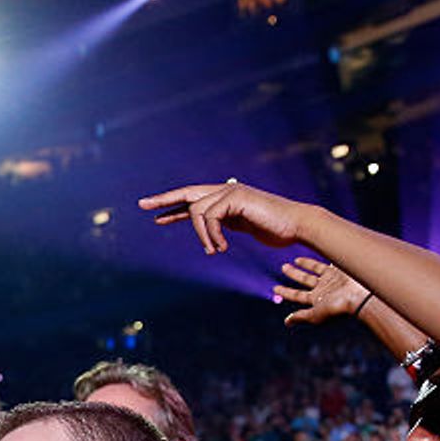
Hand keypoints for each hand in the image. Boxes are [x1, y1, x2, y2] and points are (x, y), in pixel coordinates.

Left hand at [138, 181, 317, 254]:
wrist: (297, 226)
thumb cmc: (275, 230)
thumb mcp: (243, 227)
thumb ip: (225, 226)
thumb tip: (209, 234)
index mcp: (227, 197)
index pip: (193, 199)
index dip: (172, 205)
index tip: (153, 212)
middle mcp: (226, 190)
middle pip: (187, 193)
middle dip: (164, 200)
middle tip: (142, 205)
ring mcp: (231, 192)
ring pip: (198, 212)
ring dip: (203, 236)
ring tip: (215, 251)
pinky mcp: (236, 198)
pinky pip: (210, 217)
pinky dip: (212, 235)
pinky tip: (221, 248)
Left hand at [273, 257, 370, 325]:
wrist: (362, 295)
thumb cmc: (340, 307)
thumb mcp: (316, 314)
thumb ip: (302, 316)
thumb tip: (286, 322)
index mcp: (317, 299)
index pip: (297, 295)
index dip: (286, 292)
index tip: (274, 288)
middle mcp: (324, 288)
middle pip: (304, 280)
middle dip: (293, 274)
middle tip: (283, 267)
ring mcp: (333, 277)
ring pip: (315, 269)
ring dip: (305, 265)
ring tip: (295, 260)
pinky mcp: (342, 268)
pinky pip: (330, 260)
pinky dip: (325, 256)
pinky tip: (319, 249)